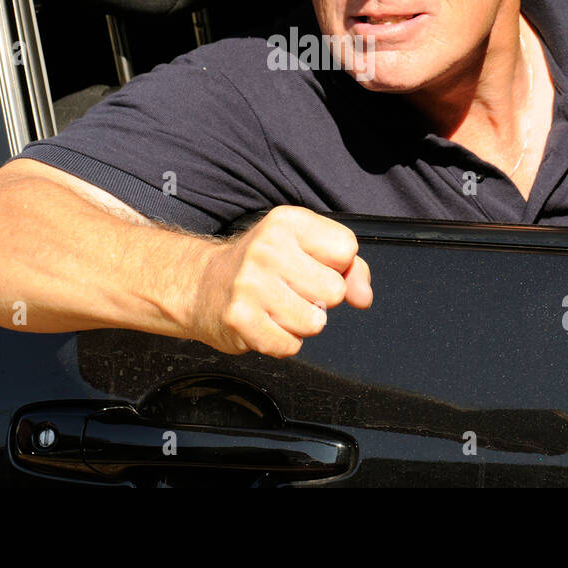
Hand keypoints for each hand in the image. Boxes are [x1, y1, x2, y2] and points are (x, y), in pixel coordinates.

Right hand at [188, 205, 371, 356]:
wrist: (204, 285)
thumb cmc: (263, 266)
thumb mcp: (306, 249)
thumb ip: (349, 268)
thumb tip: (363, 297)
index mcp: (287, 222)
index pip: (346, 249)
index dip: (337, 265)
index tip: (312, 264)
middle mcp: (266, 248)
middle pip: (334, 291)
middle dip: (320, 299)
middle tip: (292, 289)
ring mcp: (250, 284)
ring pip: (315, 323)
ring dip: (302, 323)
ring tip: (278, 307)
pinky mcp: (239, 319)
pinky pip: (290, 346)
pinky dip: (282, 341)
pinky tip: (265, 322)